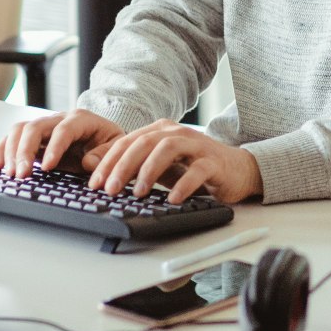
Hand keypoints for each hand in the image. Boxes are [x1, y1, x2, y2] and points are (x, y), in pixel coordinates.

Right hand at [0, 109, 123, 178]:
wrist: (103, 138)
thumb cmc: (108, 142)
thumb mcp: (116, 147)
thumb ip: (105, 154)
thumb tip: (88, 162)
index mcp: (81, 119)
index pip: (64, 130)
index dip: (54, 148)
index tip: (48, 167)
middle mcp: (58, 119)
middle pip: (35, 127)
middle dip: (25, 151)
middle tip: (22, 174)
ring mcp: (44, 127)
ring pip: (19, 130)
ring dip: (10, 152)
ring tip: (9, 174)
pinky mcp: (33, 138)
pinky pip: (12, 139)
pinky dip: (2, 151)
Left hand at [88, 119, 263, 204]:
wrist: (236, 170)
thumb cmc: (193, 168)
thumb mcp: (159, 167)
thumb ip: (133, 166)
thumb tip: (97, 173)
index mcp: (159, 131)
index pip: (127, 142)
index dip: (107, 162)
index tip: (94, 183)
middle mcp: (176, 133)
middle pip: (144, 142)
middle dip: (123, 166)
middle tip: (110, 189)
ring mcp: (196, 145)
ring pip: (168, 149)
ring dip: (149, 171)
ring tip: (139, 193)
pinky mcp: (214, 162)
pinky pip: (198, 170)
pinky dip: (184, 185)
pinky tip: (173, 199)